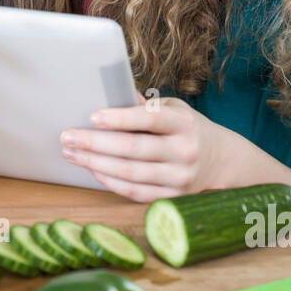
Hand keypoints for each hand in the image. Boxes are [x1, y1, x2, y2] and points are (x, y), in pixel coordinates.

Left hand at [59, 94, 232, 200]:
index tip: (92, 116)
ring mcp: (180, 177)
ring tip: (71, 154)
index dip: (119, 118)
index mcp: (184, 123)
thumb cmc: (189, 129)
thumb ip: (146, 105)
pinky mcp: (174, 197)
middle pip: (133, 149)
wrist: (223, 161)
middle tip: (67, 137)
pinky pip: (136, 193)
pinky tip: (93, 171)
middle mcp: (184, 151)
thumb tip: (112, 93)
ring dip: (95, 164)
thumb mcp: (175, 109)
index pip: (148, 119)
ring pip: (130, 173)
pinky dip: (111, 183)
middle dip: (95, 143)